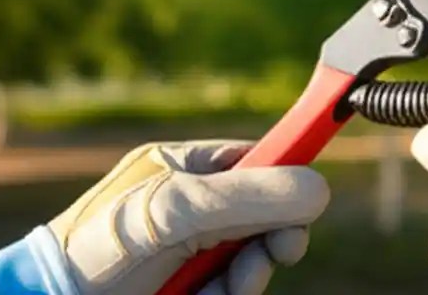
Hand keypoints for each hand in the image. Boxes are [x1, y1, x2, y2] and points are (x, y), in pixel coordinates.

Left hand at [45, 140, 328, 294]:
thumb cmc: (95, 246)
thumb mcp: (175, 211)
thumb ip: (247, 197)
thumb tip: (319, 189)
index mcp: (185, 169)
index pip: (258, 157)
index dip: (293, 161)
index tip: (332, 146)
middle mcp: (192, 208)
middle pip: (268, 212)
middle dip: (278, 232)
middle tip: (280, 248)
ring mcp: (191, 253)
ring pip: (256, 258)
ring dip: (254, 273)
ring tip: (231, 282)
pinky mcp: (189, 292)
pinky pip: (234, 292)